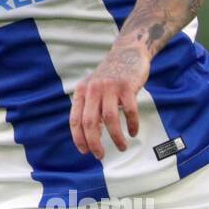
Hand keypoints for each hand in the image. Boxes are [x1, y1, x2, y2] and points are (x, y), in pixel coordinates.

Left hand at [69, 43, 148, 159]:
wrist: (128, 53)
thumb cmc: (110, 77)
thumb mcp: (93, 89)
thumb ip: (89, 108)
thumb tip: (91, 136)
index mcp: (82, 91)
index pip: (75, 120)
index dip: (79, 138)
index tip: (85, 151)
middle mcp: (93, 89)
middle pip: (90, 122)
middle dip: (94, 143)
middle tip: (101, 155)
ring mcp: (110, 87)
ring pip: (110, 120)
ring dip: (116, 137)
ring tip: (121, 147)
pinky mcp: (127, 87)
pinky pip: (129, 111)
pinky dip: (132, 125)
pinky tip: (133, 132)